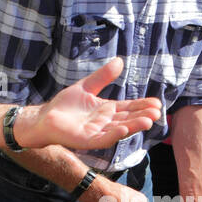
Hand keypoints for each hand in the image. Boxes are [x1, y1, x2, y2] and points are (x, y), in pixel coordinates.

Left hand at [22, 59, 160, 149]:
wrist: (44, 118)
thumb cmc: (64, 105)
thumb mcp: (86, 86)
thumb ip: (103, 76)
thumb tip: (120, 61)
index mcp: (107, 111)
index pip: (129, 108)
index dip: (142, 106)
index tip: (156, 103)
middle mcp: (105, 123)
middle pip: (128, 119)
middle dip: (142, 116)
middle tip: (157, 112)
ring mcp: (97, 133)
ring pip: (120, 130)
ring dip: (134, 126)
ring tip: (148, 121)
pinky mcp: (86, 140)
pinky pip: (103, 139)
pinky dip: (114, 135)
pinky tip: (124, 129)